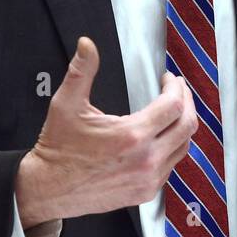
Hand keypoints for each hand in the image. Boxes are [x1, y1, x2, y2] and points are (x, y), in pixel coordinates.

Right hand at [15, 37, 196, 227]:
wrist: (48, 188)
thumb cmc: (57, 149)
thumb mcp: (67, 104)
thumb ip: (81, 71)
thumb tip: (87, 45)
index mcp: (131, 135)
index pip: (173, 105)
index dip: (176, 87)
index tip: (169, 79)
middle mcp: (146, 159)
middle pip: (187, 125)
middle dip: (186, 102)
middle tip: (177, 90)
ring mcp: (148, 178)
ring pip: (183, 146)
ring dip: (182, 125)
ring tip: (173, 111)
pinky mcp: (145, 191)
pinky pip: (171, 165)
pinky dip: (172, 147)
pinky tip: (162, 137)